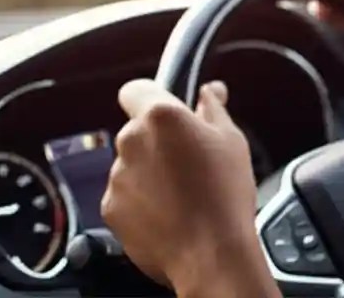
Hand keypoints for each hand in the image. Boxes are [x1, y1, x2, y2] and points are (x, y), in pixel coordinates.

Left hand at [102, 79, 278, 297]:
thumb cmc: (225, 196)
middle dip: (157, 141)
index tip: (165, 109)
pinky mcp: (111, 207)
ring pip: (131, 163)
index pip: (135, 89)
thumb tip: (209, 91)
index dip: (150, 96)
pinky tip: (169, 211)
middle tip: (189, 159)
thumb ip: (213, 108)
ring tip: (183, 192)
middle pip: (137, 130)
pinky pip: (125, 194)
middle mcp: (131, 142)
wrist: (210, 254)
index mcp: (160, 117)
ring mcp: (117, 177)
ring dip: (150, 171)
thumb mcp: (232, 141)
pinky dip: (142, 200)